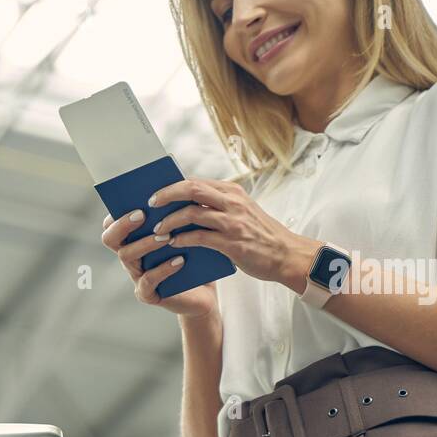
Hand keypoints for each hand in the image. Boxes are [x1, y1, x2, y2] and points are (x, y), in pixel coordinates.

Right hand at [101, 210, 218, 317]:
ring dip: (145, 243)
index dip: (118, 212)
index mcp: (134, 239)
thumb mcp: (185, 232)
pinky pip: (147, 281)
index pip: (111, 223)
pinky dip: (163, 269)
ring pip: (127, 256)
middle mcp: (130, 256)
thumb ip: (175, 214)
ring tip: (167, 237)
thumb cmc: (194, 257)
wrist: (205, 292)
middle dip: (122, 225)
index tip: (136, 201)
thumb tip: (176, 186)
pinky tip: (180, 260)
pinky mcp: (147, 294)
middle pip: (110, 238)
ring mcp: (135, 276)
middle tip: (142, 215)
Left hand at [147, 178, 321, 293]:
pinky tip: (173, 244)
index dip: (173, 186)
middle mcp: (232, 202)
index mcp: (233, 192)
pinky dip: (182, 240)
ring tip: (158, 230)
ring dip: (170, 221)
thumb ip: (219, 206)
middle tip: (151, 204)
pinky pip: (199, 237)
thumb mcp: (242, 212)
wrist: (286, 255)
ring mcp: (232, 222)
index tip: (156, 194)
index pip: (197, 181)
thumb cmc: (261, 235)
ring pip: (192, 212)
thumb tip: (188, 205)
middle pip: (191, 189)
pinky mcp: (232, 243)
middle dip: (166, 195)